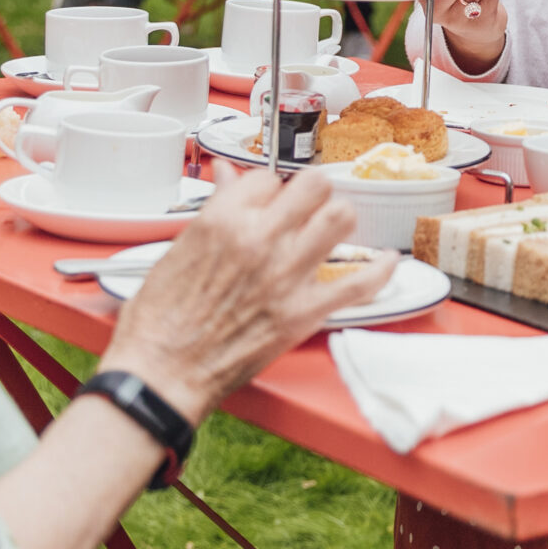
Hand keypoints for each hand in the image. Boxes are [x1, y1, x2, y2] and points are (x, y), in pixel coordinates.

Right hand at [100, 164, 389, 422]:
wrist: (162, 373)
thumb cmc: (160, 318)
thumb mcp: (177, 248)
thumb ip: (213, 208)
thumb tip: (227, 174)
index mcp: (223, 219)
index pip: (268, 178)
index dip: (271, 191)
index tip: (270, 204)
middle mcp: (260, 239)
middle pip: (314, 185)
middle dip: (313, 193)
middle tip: (308, 209)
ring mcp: (286, 274)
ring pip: (341, 218)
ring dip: (340, 220)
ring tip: (333, 231)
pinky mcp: (304, 312)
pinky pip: (360, 282)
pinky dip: (380, 270)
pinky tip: (386, 261)